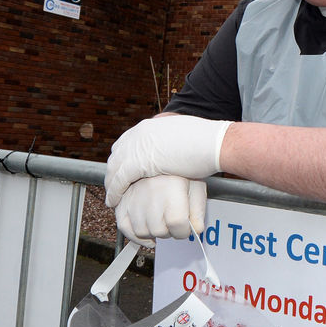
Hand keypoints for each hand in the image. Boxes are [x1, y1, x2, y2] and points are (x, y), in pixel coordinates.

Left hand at [104, 114, 230, 206]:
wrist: (214, 143)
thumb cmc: (207, 140)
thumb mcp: (183, 134)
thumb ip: (170, 140)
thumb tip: (171, 146)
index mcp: (149, 125)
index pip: (127, 142)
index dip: (122, 158)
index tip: (121, 170)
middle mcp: (139, 133)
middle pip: (117, 154)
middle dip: (113, 171)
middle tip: (113, 186)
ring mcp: (138, 146)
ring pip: (115, 168)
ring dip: (110, 184)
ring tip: (111, 198)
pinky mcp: (139, 162)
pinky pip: (120, 180)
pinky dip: (114, 192)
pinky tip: (113, 201)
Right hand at [114, 176, 206, 244]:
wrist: (158, 154)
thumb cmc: (179, 170)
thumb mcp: (196, 185)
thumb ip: (198, 208)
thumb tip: (197, 229)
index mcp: (171, 187)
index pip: (177, 223)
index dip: (184, 231)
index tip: (186, 228)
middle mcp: (151, 192)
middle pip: (159, 230)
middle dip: (170, 232)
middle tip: (173, 223)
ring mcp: (134, 196)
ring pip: (142, 231)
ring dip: (153, 233)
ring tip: (160, 222)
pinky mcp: (122, 200)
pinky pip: (123, 226)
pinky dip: (135, 236)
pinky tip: (147, 235)